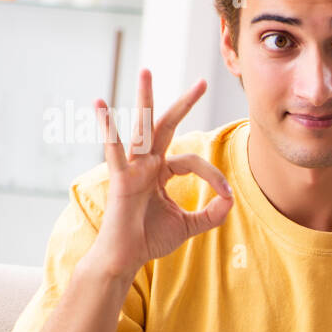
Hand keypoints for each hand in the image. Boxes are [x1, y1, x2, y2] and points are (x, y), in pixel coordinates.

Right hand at [89, 69, 232, 279]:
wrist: (125, 259)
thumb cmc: (149, 239)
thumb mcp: (190, 225)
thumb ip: (212, 213)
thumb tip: (231, 199)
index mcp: (162, 171)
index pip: (194, 161)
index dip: (214, 175)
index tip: (226, 194)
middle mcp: (147, 163)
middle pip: (166, 126)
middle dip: (184, 103)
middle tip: (202, 82)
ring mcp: (132, 168)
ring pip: (141, 128)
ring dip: (145, 99)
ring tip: (147, 72)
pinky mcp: (120, 178)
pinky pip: (114, 150)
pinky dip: (108, 128)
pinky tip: (100, 105)